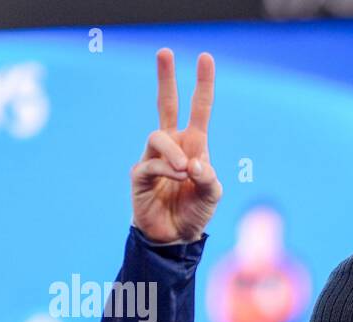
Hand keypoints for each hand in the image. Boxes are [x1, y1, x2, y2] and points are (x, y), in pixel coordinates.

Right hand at [131, 49, 221, 243]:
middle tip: (164, 52)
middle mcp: (173, 146)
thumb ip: (208, 177)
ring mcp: (154, 158)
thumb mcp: (212, 194)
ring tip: (185, 171)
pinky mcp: (140, 174)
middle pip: (165, 104)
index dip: (203, 84)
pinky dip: (168, 171)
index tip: (205, 57)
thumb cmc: (195, 211)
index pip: (198, 109)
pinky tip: (177, 179)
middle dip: (166, 78)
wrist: (176, 237)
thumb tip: (192, 163)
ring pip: (159, 136)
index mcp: (194, 145)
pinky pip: (153, 163)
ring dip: (174, 152)